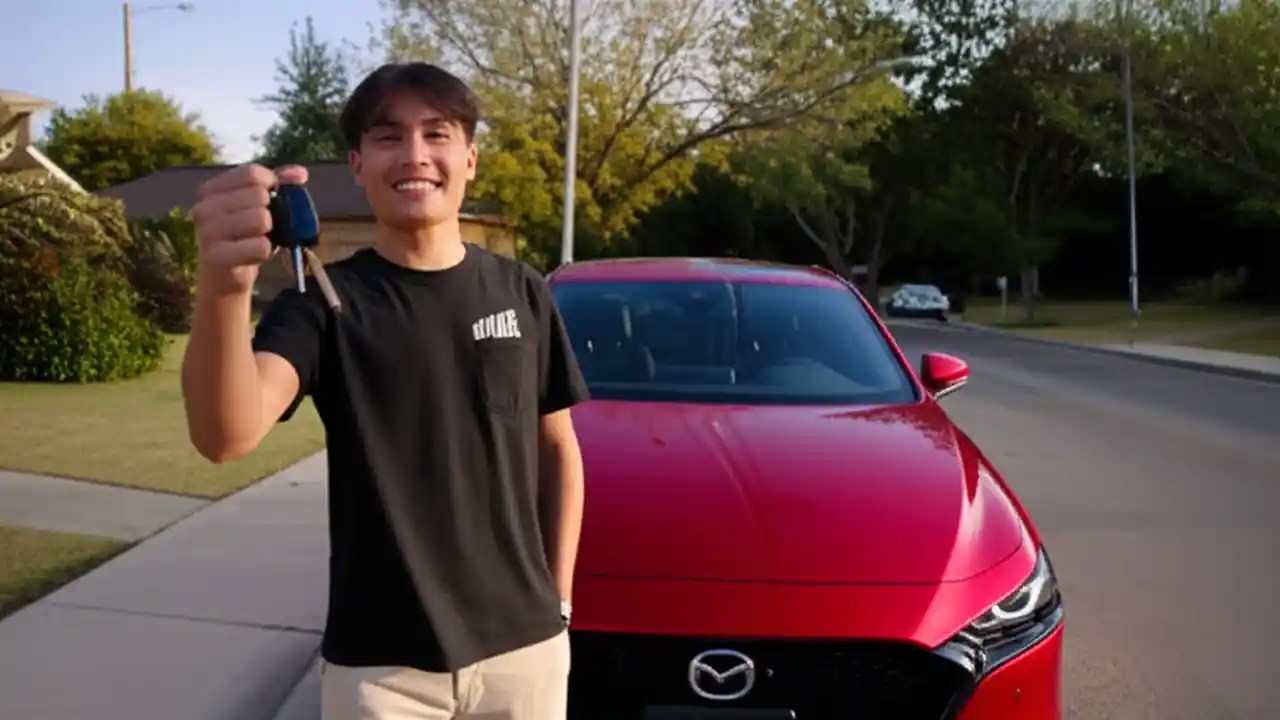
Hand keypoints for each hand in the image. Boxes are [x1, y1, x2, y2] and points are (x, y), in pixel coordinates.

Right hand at [190, 163, 308, 296]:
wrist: (225, 277)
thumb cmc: (245, 236)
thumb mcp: (261, 206)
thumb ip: (280, 185)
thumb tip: (301, 173)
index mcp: (211, 189)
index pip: (252, 173)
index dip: (271, 185)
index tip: (271, 199)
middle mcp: (204, 207)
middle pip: (259, 195)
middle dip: (271, 214)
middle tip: (261, 228)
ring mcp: (207, 231)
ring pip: (261, 219)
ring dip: (269, 234)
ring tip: (256, 240)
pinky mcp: (216, 256)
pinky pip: (260, 246)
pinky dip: (265, 252)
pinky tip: (253, 256)